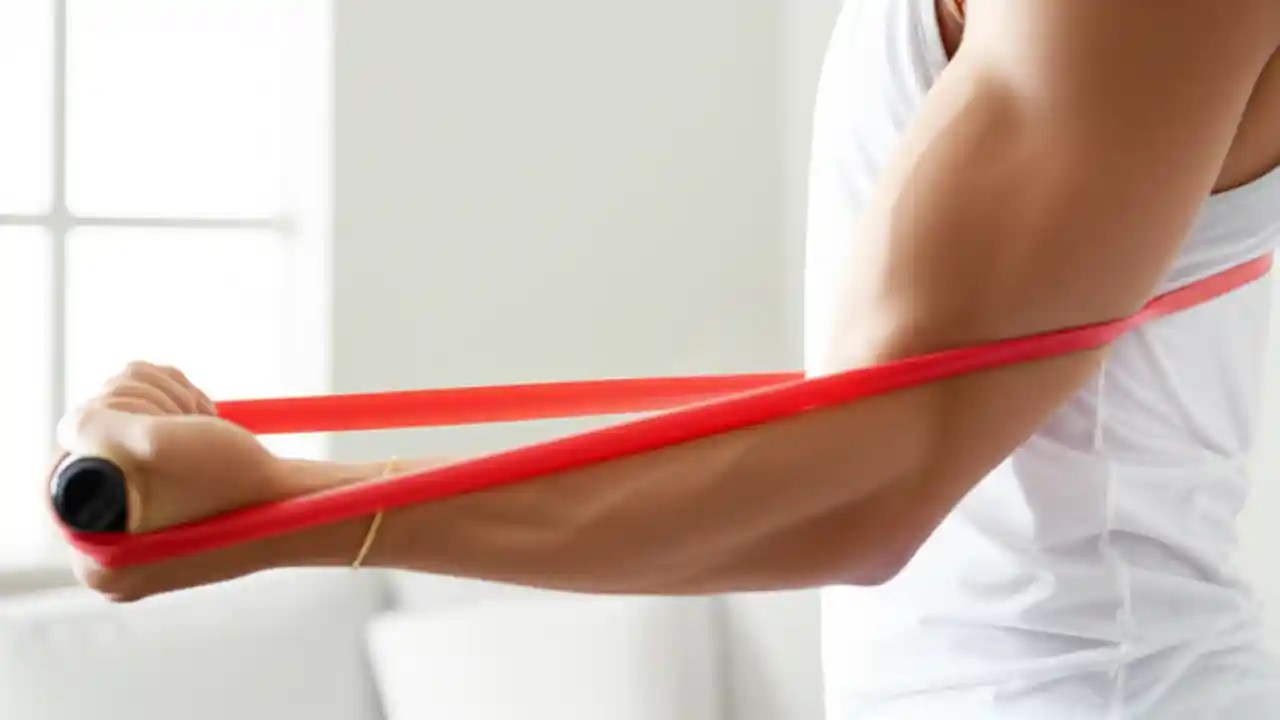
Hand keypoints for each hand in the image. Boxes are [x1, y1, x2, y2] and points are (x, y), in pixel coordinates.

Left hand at [51, 361, 290, 599]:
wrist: (297, 502)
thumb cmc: (239, 485)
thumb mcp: (156, 446)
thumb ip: (93, 430)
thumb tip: (71, 427)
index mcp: (97, 557)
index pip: (61, 468)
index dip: (102, 427)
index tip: (153, 426)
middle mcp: (109, 548)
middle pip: (87, 448)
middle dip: (142, 414)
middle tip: (187, 428)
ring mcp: (136, 524)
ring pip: (117, 432)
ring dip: (163, 409)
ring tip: (202, 429)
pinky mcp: (162, 501)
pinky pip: (144, 442)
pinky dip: (175, 418)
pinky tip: (202, 428)